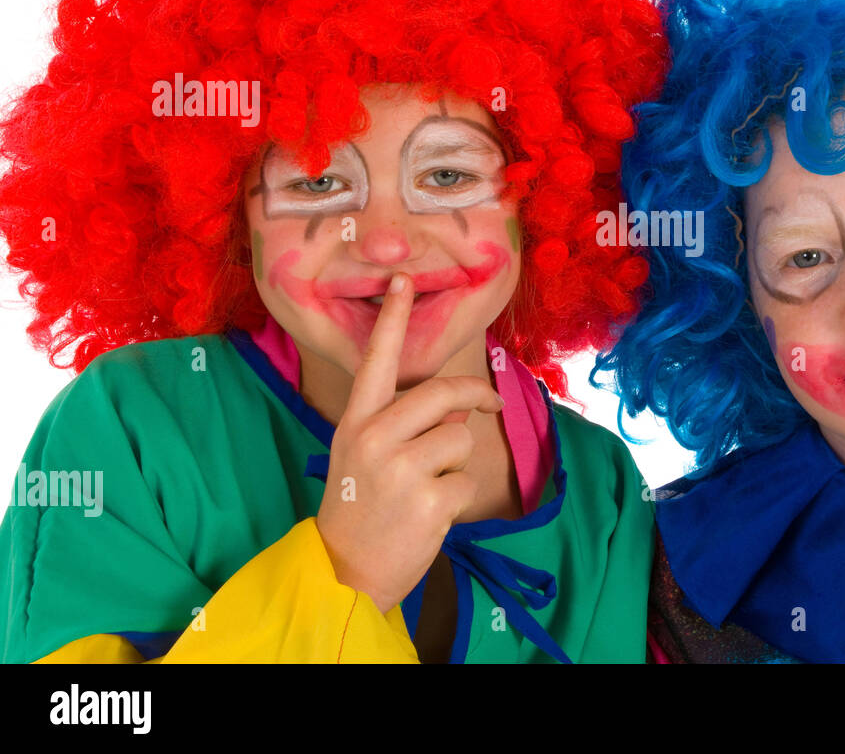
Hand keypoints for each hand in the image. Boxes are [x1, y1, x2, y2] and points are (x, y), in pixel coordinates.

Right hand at [315, 271, 503, 613]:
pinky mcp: (429, 501)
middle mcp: (374, 438)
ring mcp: (401, 470)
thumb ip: (396, 422)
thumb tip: (456, 401)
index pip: (378, 361)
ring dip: (455, 462)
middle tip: (492, 403)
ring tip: (424, 488)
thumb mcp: (361, 455)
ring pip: (460, 438)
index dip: (395, 319)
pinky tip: (430, 515)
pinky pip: (467, 480)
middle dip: (475, 396)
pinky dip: (458, 497)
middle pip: (444, 392)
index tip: (406, 279)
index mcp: (356, 422)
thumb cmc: (360, 508)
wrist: (343, 572)